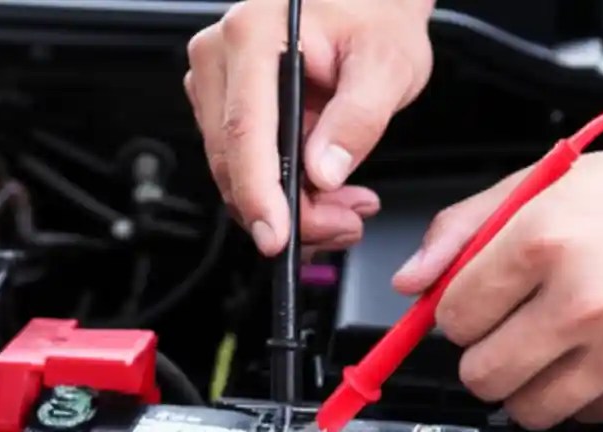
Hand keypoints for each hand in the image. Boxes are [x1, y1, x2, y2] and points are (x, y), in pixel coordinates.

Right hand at [184, 0, 433, 254]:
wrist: (367, 2)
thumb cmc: (376, 17)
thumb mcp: (389, 64)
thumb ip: (358, 119)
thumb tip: (323, 172)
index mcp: (253, 35)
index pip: (245, 130)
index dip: (258, 192)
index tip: (277, 237)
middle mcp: (220, 55)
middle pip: (235, 161)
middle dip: (288, 210)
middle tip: (344, 223)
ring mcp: (214, 80)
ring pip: (234, 173)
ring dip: (289, 205)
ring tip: (346, 207)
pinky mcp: (220, 103)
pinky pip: (240, 165)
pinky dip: (280, 191)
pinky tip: (322, 190)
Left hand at [393, 137, 602, 429]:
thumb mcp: (538, 185)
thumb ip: (461, 231)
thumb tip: (412, 284)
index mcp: (544, 242)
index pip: (453, 318)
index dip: (456, 314)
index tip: (474, 307)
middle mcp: (585, 299)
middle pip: (481, 375)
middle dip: (480, 357)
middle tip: (504, 334)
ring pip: (527, 410)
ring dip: (525, 386)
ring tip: (547, 348)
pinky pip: (586, 416)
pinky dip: (580, 394)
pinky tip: (595, 353)